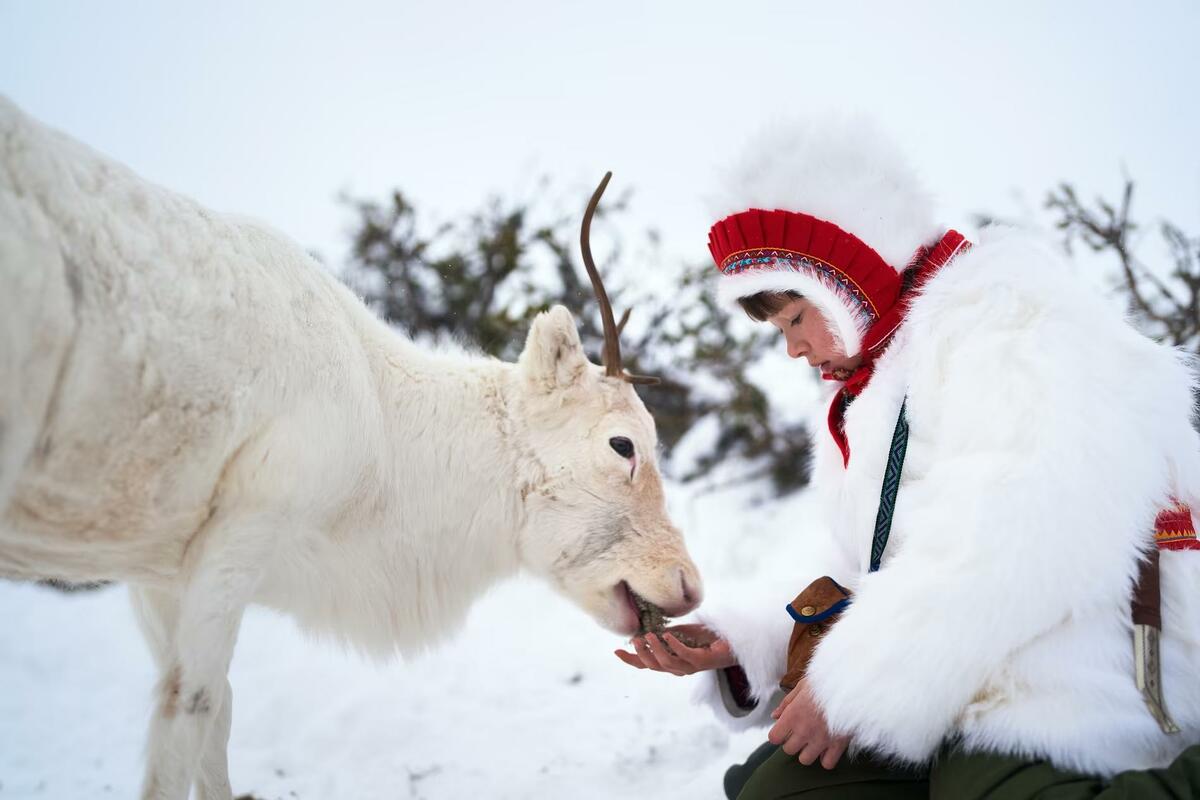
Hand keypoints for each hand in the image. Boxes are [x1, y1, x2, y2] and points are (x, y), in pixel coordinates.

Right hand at [613, 624, 736, 674]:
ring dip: (656, 649)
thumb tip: (647, 629)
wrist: (733, 641)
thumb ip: (666, 634)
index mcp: (672, 663)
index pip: (647, 665)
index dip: (631, 660)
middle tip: (635, 640)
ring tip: (649, 635)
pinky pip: (685, 655)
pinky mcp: (703, 660)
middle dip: (642, 654)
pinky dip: (674, 646)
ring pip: (667, 663)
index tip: (616, 651)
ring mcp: (691, 666)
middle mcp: (680, 668)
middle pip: (654, 667)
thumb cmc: (707, 637)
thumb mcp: (682, 632)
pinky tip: (667, 635)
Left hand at [767, 680, 849, 769]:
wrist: (851, 685)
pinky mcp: (837, 745)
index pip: (774, 738)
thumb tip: (775, 715)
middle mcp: (804, 731)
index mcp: (793, 715)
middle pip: (788, 750)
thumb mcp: (802, 686)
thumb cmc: (826, 682)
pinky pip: (826, 763)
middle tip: (800, 733)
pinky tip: (827, 748)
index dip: (778, 734)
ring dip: (807, 752)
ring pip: (805, 760)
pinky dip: (826, 758)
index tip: (783, 730)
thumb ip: (786, 703)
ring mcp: (820, 740)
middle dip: (792, 742)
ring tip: (813, 741)